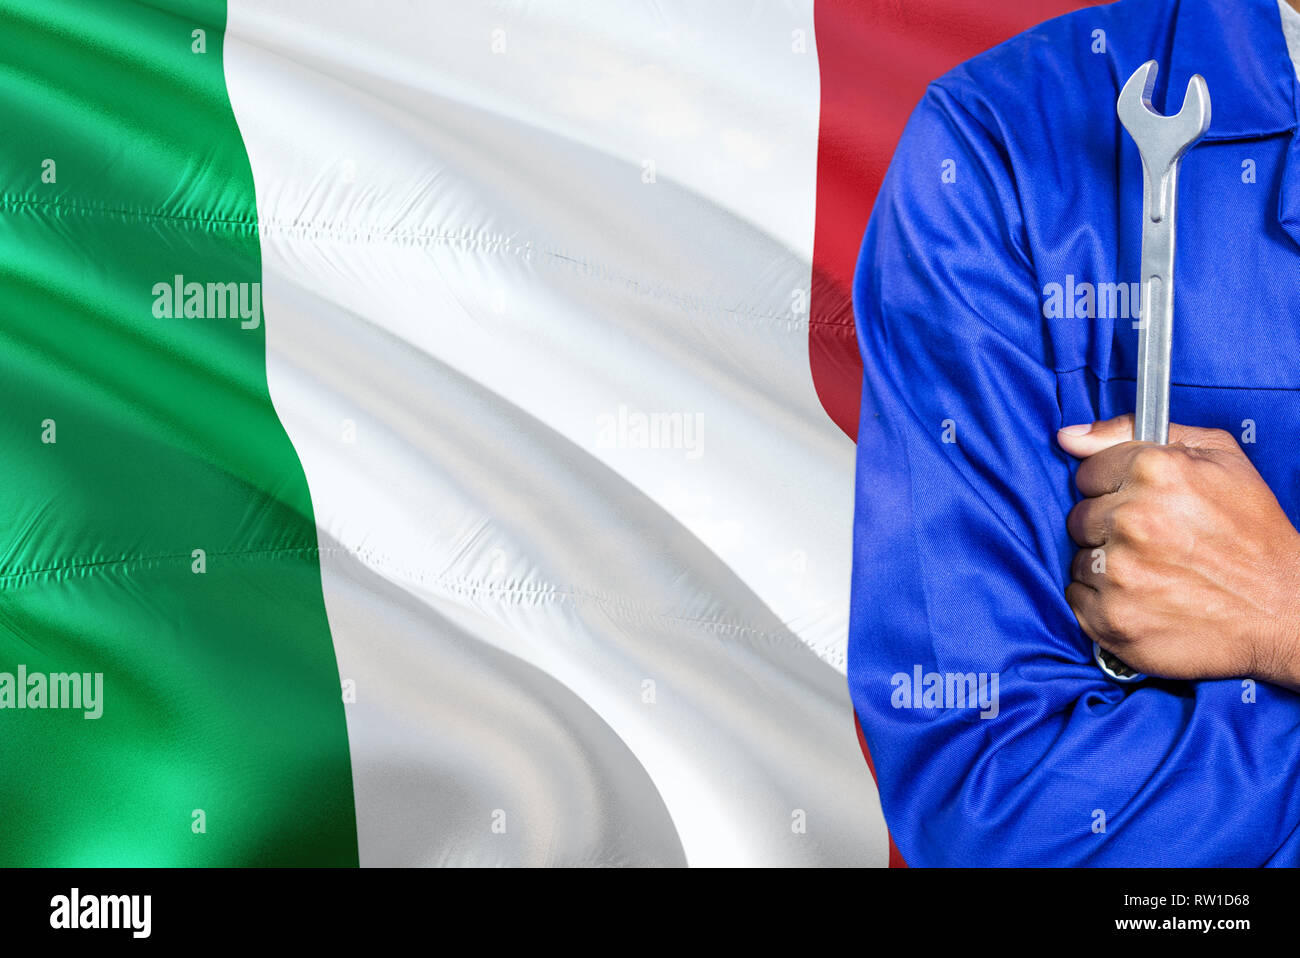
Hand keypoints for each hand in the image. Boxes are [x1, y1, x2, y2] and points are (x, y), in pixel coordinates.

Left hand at [1058, 414, 1299, 688]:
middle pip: (1080, 517)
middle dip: (1110, 527)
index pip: (1087, 473)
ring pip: (1078, 558)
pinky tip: (1143, 597)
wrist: (1284, 610)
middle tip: (1155, 542)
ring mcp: (1119, 572)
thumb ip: (1134, 431)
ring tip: (1154, 572)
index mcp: (1155, 471)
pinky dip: (1102, 599)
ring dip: (1106, 565)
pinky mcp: (1111, 617)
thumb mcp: (1216, 455)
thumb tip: (1069, 436)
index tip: (1141, 504)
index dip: (1114, 488)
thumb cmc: (1253, 532)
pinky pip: (1077, 597)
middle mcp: (1132, 519)